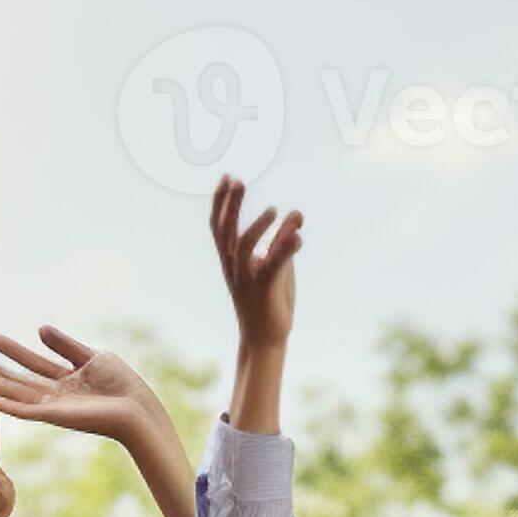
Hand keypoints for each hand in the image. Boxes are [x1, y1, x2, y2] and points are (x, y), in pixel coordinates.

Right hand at [0, 326, 169, 444]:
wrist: (135, 408)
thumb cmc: (122, 385)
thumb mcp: (92, 357)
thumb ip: (64, 345)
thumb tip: (39, 329)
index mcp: (66, 380)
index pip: (31, 363)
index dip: (11, 350)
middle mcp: (53, 394)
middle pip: (16, 378)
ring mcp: (48, 406)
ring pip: (10, 393)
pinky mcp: (46, 415)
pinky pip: (14, 408)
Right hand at [207, 177, 301, 356]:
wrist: (264, 338)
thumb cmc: (267, 300)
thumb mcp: (276, 266)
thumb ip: (282, 241)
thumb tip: (296, 216)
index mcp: (231, 260)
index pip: (219, 226)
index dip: (221, 202)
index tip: (227, 178)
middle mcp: (234, 266)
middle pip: (226, 231)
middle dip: (230, 205)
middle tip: (237, 180)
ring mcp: (246, 278)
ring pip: (244, 246)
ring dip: (258, 226)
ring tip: (274, 209)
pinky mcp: (264, 290)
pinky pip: (272, 265)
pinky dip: (284, 248)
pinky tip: (298, 236)